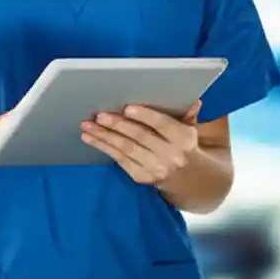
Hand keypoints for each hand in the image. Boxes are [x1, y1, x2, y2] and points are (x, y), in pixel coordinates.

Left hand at [80, 100, 201, 185]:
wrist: (188, 177)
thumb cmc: (181, 143)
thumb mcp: (188, 128)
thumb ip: (185, 114)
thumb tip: (193, 101)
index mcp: (184, 139)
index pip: (164, 125)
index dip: (146, 116)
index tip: (128, 109)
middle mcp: (171, 156)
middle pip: (141, 137)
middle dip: (118, 126)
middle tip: (99, 115)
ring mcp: (156, 169)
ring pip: (126, 149)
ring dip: (103, 136)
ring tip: (86, 126)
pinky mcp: (142, 177)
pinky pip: (119, 159)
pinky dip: (103, 147)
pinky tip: (89, 138)